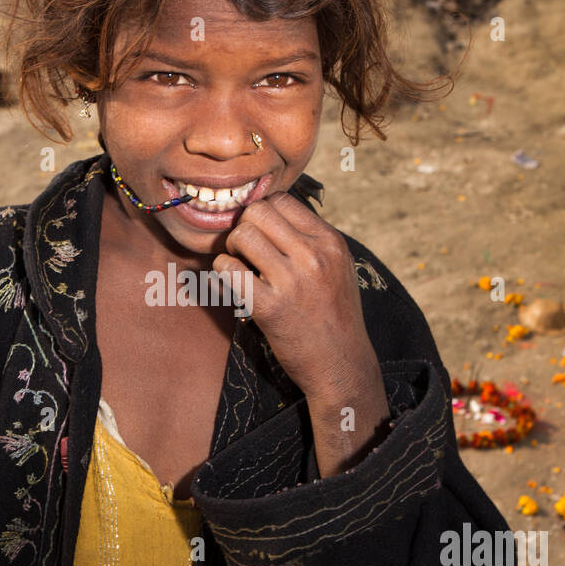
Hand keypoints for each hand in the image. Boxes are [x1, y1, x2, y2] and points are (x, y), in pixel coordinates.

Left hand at [212, 193, 389, 474]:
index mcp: (330, 242)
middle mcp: (313, 256)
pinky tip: (234, 286)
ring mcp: (292, 281)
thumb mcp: (337, 267)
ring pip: (241, 236)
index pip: (282, 200)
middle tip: (245, 250)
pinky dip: (223, 273)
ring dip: (231, 250)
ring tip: (241, 268)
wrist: (341, 364)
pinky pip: (229, 270)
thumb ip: (309, 239)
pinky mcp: (269, 307)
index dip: (262, 212)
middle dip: (244, 227)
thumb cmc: (334, 314)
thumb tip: (268, 211)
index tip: (259, 232)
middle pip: (257, 212)